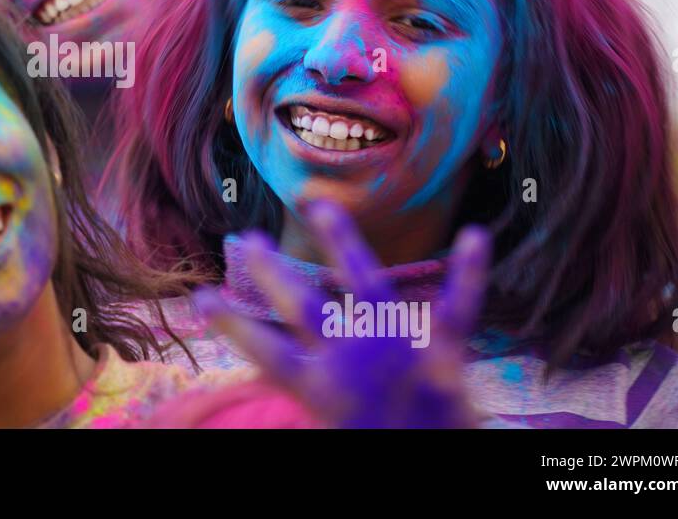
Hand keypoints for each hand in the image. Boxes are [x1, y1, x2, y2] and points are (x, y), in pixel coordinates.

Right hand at [194, 200, 490, 427]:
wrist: (433, 471)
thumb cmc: (376, 446)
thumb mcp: (329, 429)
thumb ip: (309, 393)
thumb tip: (274, 367)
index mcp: (321, 388)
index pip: (263, 350)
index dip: (229, 323)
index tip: (201, 297)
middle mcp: (354, 359)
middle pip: (304, 305)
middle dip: (272, 271)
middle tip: (249, 238)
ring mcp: (400, 347)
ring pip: (366, 282)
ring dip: (341, 240)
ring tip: (320, 206)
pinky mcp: (447, 352)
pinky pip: (460, 305)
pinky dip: (470, 271)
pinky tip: (476, 236)